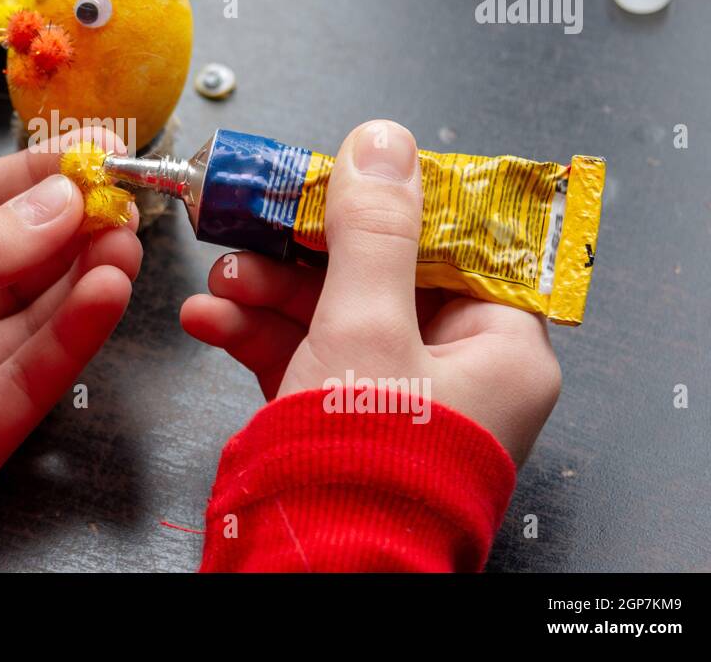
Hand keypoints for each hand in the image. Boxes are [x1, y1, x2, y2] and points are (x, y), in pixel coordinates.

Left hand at [0, 129, 141, 559]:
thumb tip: (55, 202)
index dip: (28, 179)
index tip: (87, 153)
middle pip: (8, 259)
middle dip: (66, 226)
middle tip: (120, 197)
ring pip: (32, 314)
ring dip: (83, 274)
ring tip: (125, 237)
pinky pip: (36, 374)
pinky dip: (76, 333)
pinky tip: (106, 292)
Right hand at [181, 120, 560, 464]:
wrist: (312, 567)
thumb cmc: (364, 470)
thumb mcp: (366, 326)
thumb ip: (373, 230)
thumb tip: (384, 144)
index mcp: (500, 349)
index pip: (457, 244)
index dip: (396, 203)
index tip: (343, 174)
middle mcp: (456, 373)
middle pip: (380, 274)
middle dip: (304, 252)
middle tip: (260, 219)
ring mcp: (394, 398)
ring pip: (331, 312)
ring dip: (267, 291)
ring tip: (222, 279)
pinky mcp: (341, 419)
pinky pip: (301, 355)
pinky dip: (253, 334)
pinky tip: (210, 320)